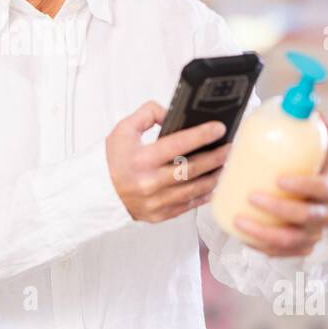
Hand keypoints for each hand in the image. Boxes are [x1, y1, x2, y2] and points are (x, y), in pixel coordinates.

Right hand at [106, 101, 230, 222]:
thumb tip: (173, 113)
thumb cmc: (112, 160)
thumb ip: (148, 113)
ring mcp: (156, 202)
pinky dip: (204, 194)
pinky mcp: (160, 215)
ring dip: (214, 175)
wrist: (97, 192)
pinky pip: (189, 205)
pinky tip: (213, 182)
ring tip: (226, 164)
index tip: (219, 128)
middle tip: (230, 147)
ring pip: (195, 189)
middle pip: (192, 168)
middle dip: (216, 156)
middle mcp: (150, 182)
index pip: (179, 144)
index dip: (202, 134)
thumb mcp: (124, 130)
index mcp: (141, 159)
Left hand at [234, 112, 327, 258]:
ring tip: (240, 221)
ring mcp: (313, 233)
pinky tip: (245, 240)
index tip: (279, 179)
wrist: (302, 192)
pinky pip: (283, 254)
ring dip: (266, 233)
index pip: (323, 188)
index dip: (304, 186)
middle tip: (252, 197)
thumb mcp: (306, 148)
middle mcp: (325, 212)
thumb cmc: (302, 166)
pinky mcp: (299, 247)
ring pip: (293, 240)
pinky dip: (263, 248)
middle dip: (280, 209)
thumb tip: (313, 109)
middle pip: (308, 217)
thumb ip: (310, 130)